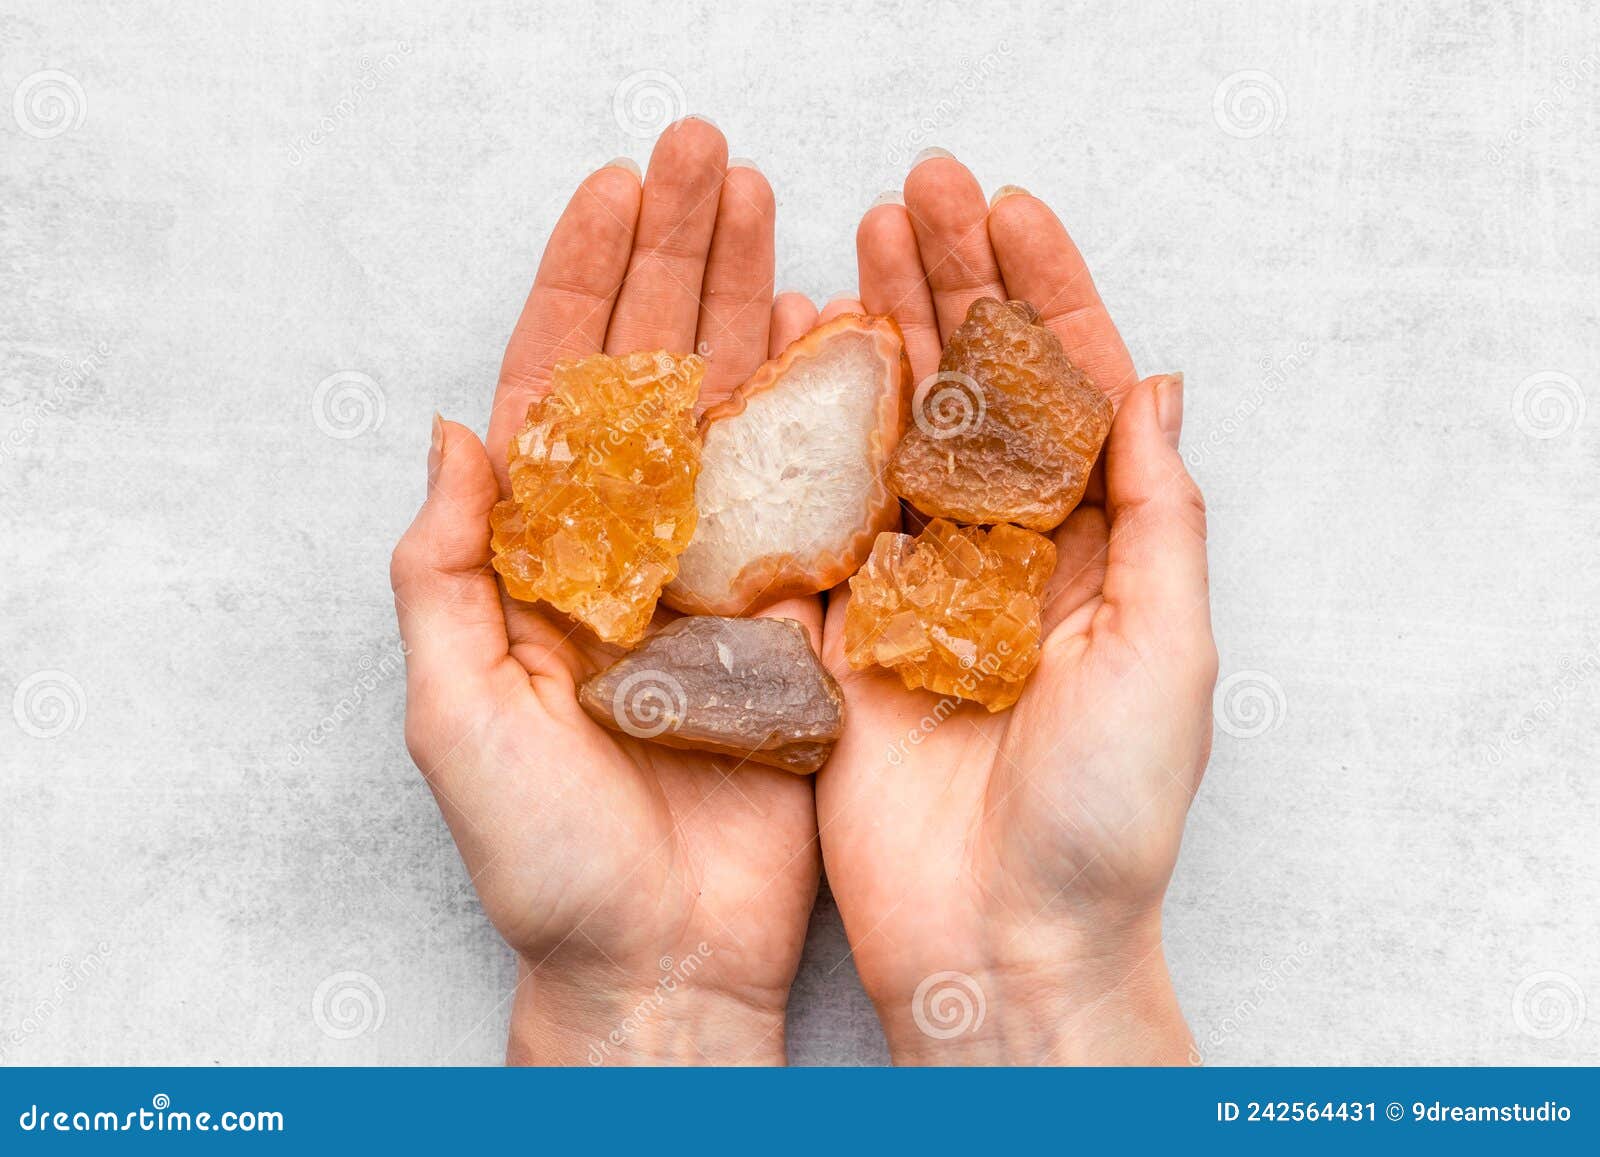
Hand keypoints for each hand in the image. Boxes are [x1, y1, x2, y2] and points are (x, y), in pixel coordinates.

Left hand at [390, 120, 822, 1064]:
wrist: (660, 960)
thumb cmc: (545, 858)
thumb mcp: (458, 715)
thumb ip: (444, 574)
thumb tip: (452, 432)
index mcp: (542, 557)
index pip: (560, 388)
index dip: (584, 284)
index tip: (617, 191)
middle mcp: (631, 547)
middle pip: (656, 373)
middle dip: (679, 260)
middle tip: (711, 158)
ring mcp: (717, 575)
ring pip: (738, 412)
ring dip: (754, 308)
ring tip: (777, 209)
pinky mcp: (793, 618)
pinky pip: (815, 496)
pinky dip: (830, 412)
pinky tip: (840, 331)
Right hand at [816, 155, 1216, 1063]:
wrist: (1003, 944)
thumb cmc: (1108, 819)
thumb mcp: (1168, 656)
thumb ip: (1160, 518)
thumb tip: (1157, 387)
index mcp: (1101, 553)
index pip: (1074, 392)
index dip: (1045, 293)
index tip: (1008, 210)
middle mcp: (1012, 557)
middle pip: (981, 391)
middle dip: (955, 284)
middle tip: (918, 191)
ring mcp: (926, 589)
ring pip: (902, 432)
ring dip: (883, 332)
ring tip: (855, 239)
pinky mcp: (851, 632)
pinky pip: (830, 514)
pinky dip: (815, 433)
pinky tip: (800, 356)